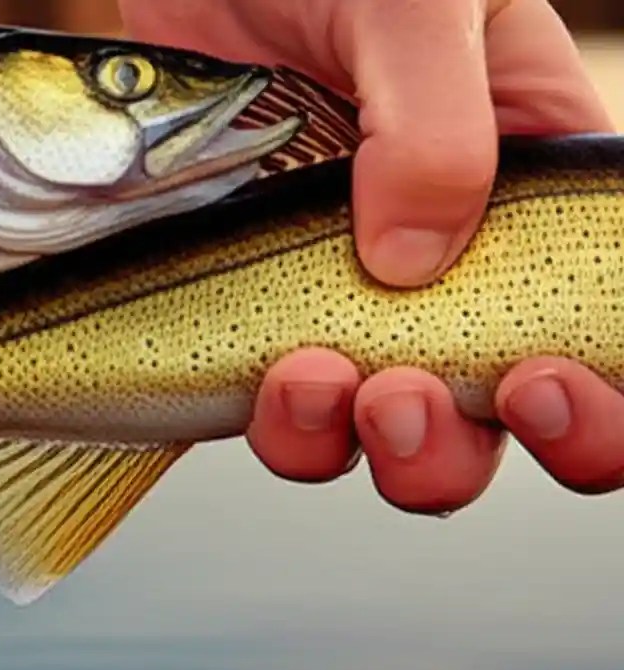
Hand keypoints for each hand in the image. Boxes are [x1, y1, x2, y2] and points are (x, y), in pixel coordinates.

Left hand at [119, 0, 618, 512]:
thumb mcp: (421, 7)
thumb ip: (440, 123)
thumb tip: (411, 263)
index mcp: (533, 193)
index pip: (601, 327)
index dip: (602, 402)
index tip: (541, 388)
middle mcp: (455, 266)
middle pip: (495, 418)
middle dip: (458, 445)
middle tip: (407, 400)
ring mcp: (349, 296)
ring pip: (382, 430)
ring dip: (359, 445)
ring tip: (316, 385)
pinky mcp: (260, 309)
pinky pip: (280, 405)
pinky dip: (278, 420)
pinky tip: (267, 381)